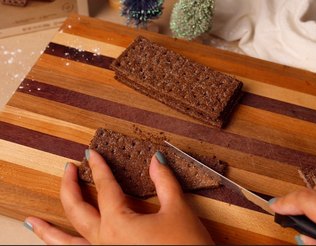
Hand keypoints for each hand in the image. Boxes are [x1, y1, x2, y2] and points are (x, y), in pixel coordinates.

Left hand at [25, 150, 212, 243]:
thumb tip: (156, 160)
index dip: (99, 168)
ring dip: (48, 231)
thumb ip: (165, 182)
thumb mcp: (178, 209)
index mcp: (119, 224)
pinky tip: (60, 245)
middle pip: (77, 210)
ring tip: (32, 223)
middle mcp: (105, 241)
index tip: (92, 154)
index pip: (105, 188)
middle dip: (69, 187)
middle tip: (67, 169)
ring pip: (67, 244)